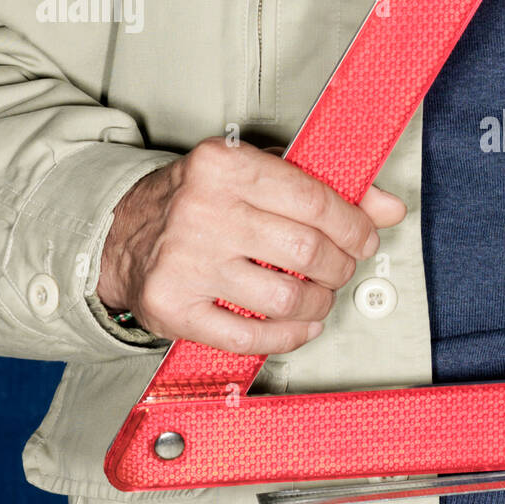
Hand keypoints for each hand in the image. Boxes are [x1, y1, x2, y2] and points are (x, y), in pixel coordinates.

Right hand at [96, 137, 405, 353]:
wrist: (118, 234)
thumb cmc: (195, 202)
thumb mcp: (253, 175)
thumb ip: (321, 187)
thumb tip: (386, 207)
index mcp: (223, 166)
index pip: (315, 200)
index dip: (354, 226)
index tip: (363, 237)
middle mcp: (202, 211)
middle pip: (306, 250)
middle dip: (339, 266)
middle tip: (340, 268)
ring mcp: (186, 263)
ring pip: (284, 297)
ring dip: (317, 303)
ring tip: (317, 296)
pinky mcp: (175, 307)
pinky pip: (250, 336)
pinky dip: (287, 336)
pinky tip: (298, 325)